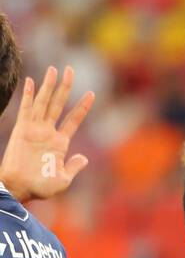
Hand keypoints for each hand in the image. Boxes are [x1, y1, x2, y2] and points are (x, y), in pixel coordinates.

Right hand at [0, 67, 94, 201]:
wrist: (20, 188)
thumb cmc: (40, 187)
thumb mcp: (63, 179)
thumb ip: (73, 166)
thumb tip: (83, 158)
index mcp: (60, 143)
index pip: (73, 120)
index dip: (82, 107)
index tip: (92, 93)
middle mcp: (48, 132)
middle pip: (59, 104)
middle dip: (65, 87)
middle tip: (70, 69)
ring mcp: (35, 129)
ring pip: (44, 102)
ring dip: (49, 86)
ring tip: (55, 69)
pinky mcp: (22, 129)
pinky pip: (26, 108)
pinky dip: (30, 95)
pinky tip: (32, 81)